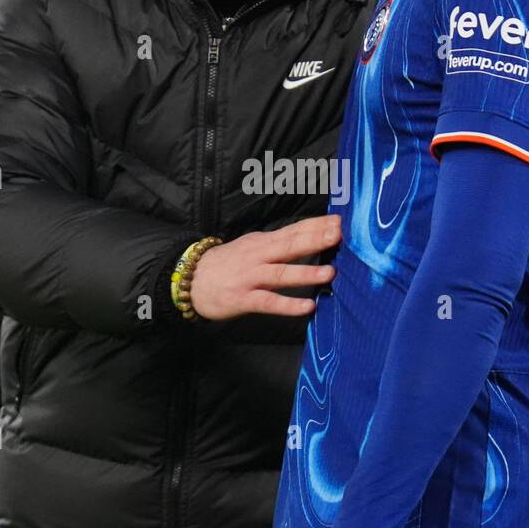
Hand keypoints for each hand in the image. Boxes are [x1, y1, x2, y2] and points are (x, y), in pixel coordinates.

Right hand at [189, 214, 340, 319]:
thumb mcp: (252, 246)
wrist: (189, 280)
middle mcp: (258, 256)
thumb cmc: (227, 264)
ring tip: (329, 272)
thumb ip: (278, 243)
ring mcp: (250, 277)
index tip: (339, 220)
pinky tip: (307, 307)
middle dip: (314, 240)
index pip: (292, 230)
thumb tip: (309, 236)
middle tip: (337, 235)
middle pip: (289, 246)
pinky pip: (268, 302)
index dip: (315, 225)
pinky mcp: (243, 299)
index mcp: (262, 242)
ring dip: (305, 273)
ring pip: (281, 273)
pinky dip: (288, 305)